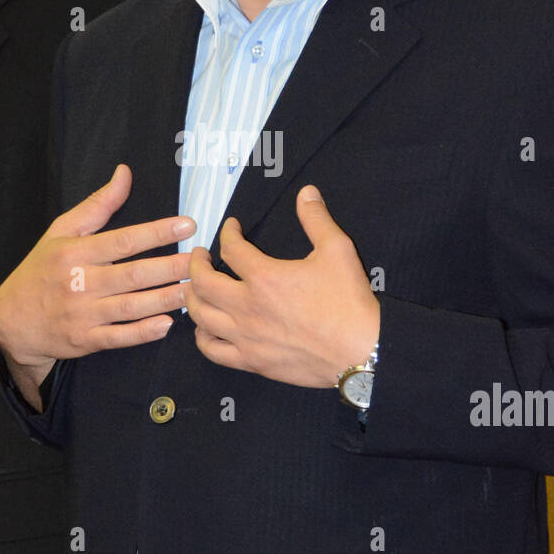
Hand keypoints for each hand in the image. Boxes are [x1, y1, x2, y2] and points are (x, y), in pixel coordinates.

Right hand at [0, 164, 194, 408]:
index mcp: (75, 252)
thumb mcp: (61, 230)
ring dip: (166, 299)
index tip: (188, 225)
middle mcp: (79, 282)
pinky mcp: (85, 340)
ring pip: (132, 306)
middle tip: (201, 261)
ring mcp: (83, 314)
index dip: (157, 232)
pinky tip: (167, 324)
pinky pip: (119, 337)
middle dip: (171, 267)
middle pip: (133, 274)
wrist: (12, 319)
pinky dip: (143, 332)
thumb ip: (97, 204)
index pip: (123, 240)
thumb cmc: (41, 269)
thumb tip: (125, 173)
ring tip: (195, 290)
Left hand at [185, 185, 379, 386]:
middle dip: (195, 264)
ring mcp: (246, 337)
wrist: (361, 351)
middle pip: (202, 283)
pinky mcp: (252, 361)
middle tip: (200, 256)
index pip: (231, 248)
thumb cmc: (349, 302)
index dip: (227, 233)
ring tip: (197, 288)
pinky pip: (212, 350)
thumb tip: (306, 192)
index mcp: (264, 277)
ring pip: (200, 317)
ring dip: (192, 298)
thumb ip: (316, 219)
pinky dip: (202, 337)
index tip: (231, 228)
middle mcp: (247, 307)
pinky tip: (205, 328)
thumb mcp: (338, 250)